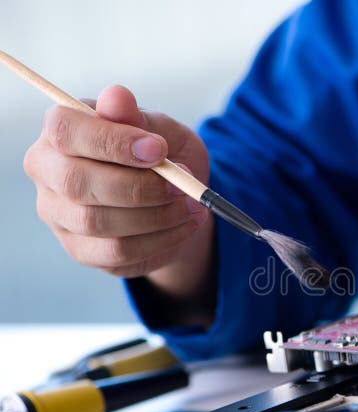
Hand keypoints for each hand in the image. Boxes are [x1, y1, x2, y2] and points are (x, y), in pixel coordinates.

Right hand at [24, 85, 214, 322]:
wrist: (175, 198)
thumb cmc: (159, 154)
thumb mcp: (160, 129)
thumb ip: (138, 117)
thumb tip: (117, 96)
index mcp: (60, 131)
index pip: (66, 130)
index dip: (112, 141)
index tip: (159, 149)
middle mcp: (48, 172)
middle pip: (78, 183)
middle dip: (140, 187)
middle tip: (184, 186)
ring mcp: (58, 215)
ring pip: (100, 223)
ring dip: (157, 217)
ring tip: (192, 205)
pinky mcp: (80, 250)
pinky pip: (117, 253)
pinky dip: (160, 240)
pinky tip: (184, 226)